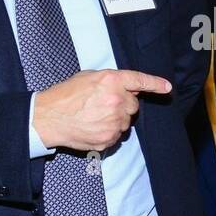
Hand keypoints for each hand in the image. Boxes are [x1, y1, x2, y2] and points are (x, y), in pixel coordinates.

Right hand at [32, 69, 171, 152]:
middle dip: (124, 105)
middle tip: (104, 105)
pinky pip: (117, 136)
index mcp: (111, 81)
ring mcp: (113, 121)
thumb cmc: (66, 95)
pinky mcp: (109, 138)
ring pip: (126, 122)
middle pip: (133, 105)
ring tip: (94, 116)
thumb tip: (130, 88)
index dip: (155, 84)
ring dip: (116, 119)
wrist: (48, 117)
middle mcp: (116, 100)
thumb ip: (112, 81)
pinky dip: (108, 132)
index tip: (167, 88)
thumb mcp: (88, 77)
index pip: (139, 81)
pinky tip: (92, 127)